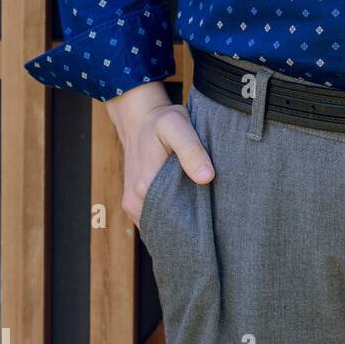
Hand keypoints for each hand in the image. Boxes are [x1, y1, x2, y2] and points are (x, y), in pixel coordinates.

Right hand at [106, 82, 215, 230]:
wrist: (138, 118)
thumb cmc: (160, 121)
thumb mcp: (177, 125)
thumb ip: (191, 150)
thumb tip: (206, 177)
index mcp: (145, 186)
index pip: (174, 221)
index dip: (194, 223)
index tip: (212, 221)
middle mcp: (135, 200)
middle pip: (167, 225)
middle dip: (187, 225)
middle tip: (210, 220)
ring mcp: (132, 203)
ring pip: (159, 224)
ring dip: (177, 221)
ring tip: (199, 215)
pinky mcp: (132, 202)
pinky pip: (152, 219)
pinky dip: (167, 217)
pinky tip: (183, 210)